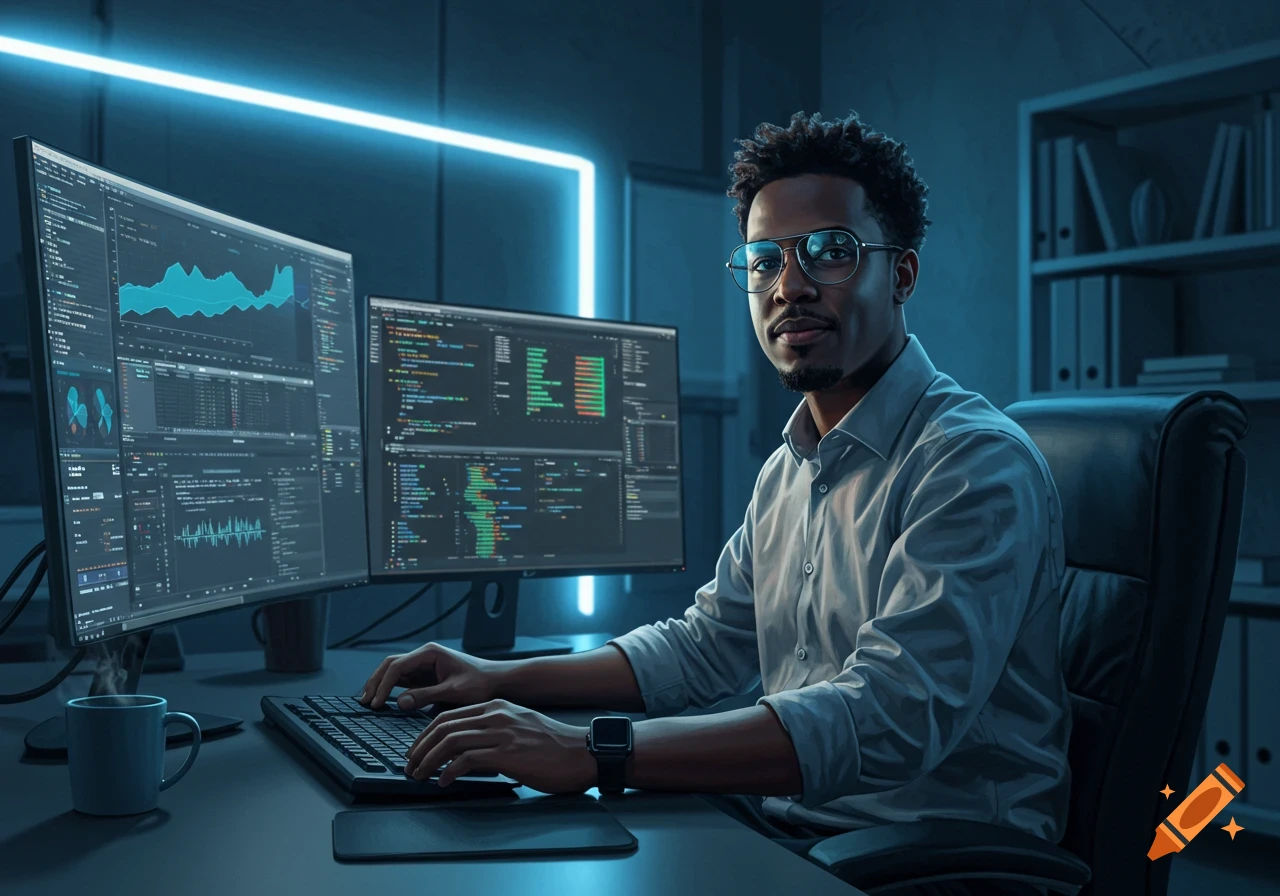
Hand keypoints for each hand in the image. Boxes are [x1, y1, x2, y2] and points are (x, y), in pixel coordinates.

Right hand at [359, 642, 503, 710]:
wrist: (497, 682)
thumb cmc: (481, 683)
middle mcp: (424, 656)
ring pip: (394, 673)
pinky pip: (404, 681)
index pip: (397, 666)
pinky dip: (391, 690)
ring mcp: (424, 666)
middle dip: (376, 682)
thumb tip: (399, 702)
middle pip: (390, 666)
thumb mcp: (454, 691)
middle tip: (365, 702)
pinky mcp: (427, 676)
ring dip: (381, 686)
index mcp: (430, 653)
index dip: (383, 685)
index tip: (376, 703)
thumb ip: (426, 696)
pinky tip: (383, 702)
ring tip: (369, 702)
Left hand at [405, 698, 595, 793]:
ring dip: (428, 760)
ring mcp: (502, 733)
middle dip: (420, 747)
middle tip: (410, 765)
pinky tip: (443, 781)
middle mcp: (496, 715)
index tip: (416, 751)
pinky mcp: (508, 753)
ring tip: (420, 775)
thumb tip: (465, 751)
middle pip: (443, 726)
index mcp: (497, 707)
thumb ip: (494, 732)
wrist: (582, 753)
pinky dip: (449, 771)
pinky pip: (467, 760)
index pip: (449, 716)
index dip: (426, 734)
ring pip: (450, 741)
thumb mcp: (519, 727)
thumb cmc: (553, 746)